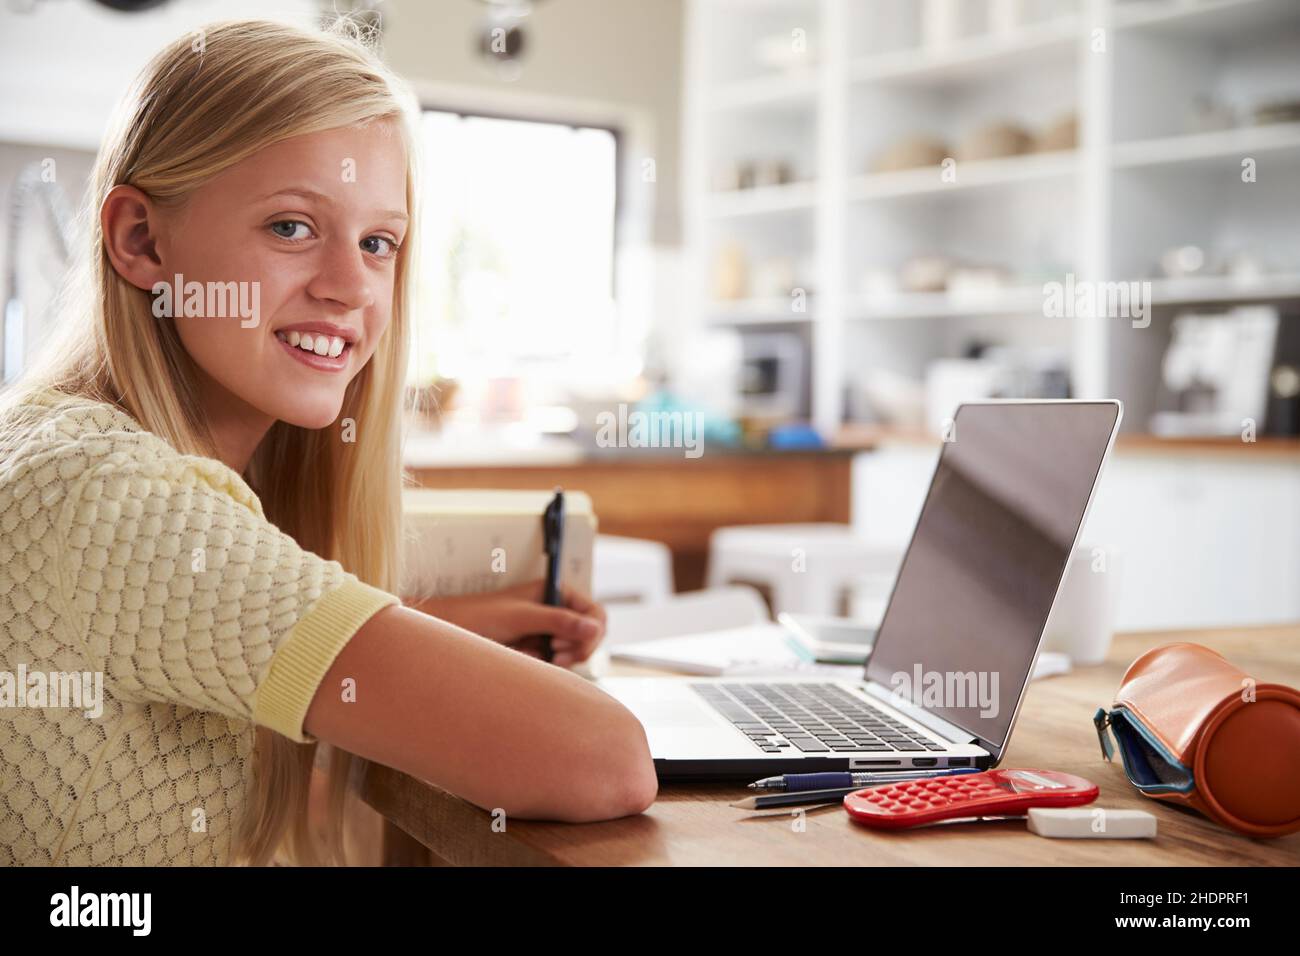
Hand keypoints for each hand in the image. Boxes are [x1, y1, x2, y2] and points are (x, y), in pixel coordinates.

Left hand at [417, 581, 606, 667]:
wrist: (451, 632)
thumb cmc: (481, 616)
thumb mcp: (523, 617)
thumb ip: (560, 620)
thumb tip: (596, 627)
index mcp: (556, 592)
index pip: (595, 613)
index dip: (591, 631)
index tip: (566, 643)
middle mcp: (556, 610)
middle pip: (591, 635)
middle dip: (578, 647)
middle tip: (555, 654)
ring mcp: (549, 631)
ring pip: (576, 652)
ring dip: (563, 659)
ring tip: (540, 657)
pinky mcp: (539, 649)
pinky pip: (557, 663)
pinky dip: (548, 665)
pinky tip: (528, 659)